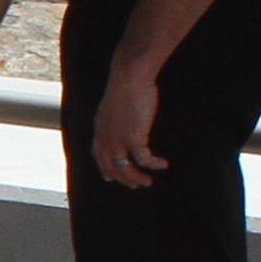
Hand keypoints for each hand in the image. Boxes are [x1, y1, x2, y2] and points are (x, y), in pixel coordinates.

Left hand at [89, 48, 174, 186]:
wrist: (130, 77)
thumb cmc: (126, 85)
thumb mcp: (114, 105)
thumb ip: (116, 117)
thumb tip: (125, 121)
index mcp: (100, 129)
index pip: (98, 155)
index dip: (104, 167)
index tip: (110, 177)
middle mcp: (105, 138)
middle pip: (110, 167)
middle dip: (122, 178)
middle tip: (134, 184)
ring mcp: (118, 140)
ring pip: (125, 168)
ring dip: (136, 178)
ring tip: (147, 182)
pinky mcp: (134, 139)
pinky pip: (144, 159)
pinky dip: (153, 165)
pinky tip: (162, 164)